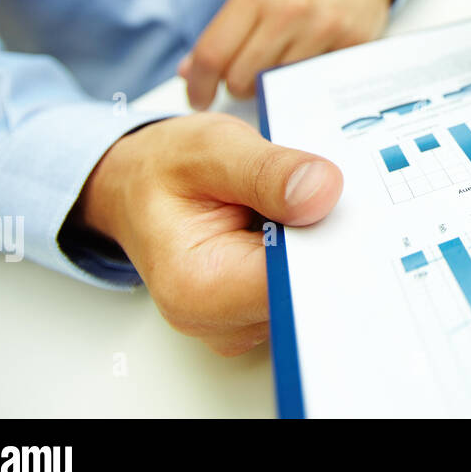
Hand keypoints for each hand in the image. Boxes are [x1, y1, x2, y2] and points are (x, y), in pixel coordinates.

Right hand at [72, 113, 342, 354]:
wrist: (136, 188)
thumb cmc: (163, 171)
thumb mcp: (213, 149)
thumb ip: (270, 171)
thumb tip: (322, 190)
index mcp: (202, 289)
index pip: (296, 286)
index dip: (327, 244)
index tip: (334, 206)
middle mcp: (221, 321)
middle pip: (311, 293)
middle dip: (324, 241)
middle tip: (308, 192)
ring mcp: (242, 322)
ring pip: (314, 289)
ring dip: (315, 244)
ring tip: (284, 205)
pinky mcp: (258, 313)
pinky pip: (304, 287)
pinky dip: (307, 252)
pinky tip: (286, 224)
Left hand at [180, 0, 398, 108]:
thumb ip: (221, 32)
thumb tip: (188, 73)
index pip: (213, 53)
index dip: (199, 84)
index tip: (198, 100)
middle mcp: (288, 10)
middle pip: (242, 78)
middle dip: (236, 87)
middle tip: (245, 80)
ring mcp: (322, 29)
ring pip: (276, 88)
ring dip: (269, 89)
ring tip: (275, 72)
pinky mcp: (350, 45)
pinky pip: (312, 85)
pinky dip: (303, 85)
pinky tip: (305, 69)